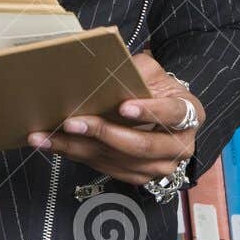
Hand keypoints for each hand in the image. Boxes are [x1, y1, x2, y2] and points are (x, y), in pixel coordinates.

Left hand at [25, 52, 201, 185]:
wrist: (163, 116)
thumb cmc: (156, 89)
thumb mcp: (153, 72)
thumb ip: (136, 70)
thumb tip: (104, 63)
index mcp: (189, 114)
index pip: (172, 113)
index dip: (149, 111)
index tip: (124, 106)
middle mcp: (180, 146)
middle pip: (142, 145)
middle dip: (104, 133)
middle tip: (73, 122)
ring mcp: (160, 166)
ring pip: (119, 161)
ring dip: (80, 149)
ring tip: (49, 136)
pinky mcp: (138, 176)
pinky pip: (106, 168)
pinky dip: (77, 156)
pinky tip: (55, 145)